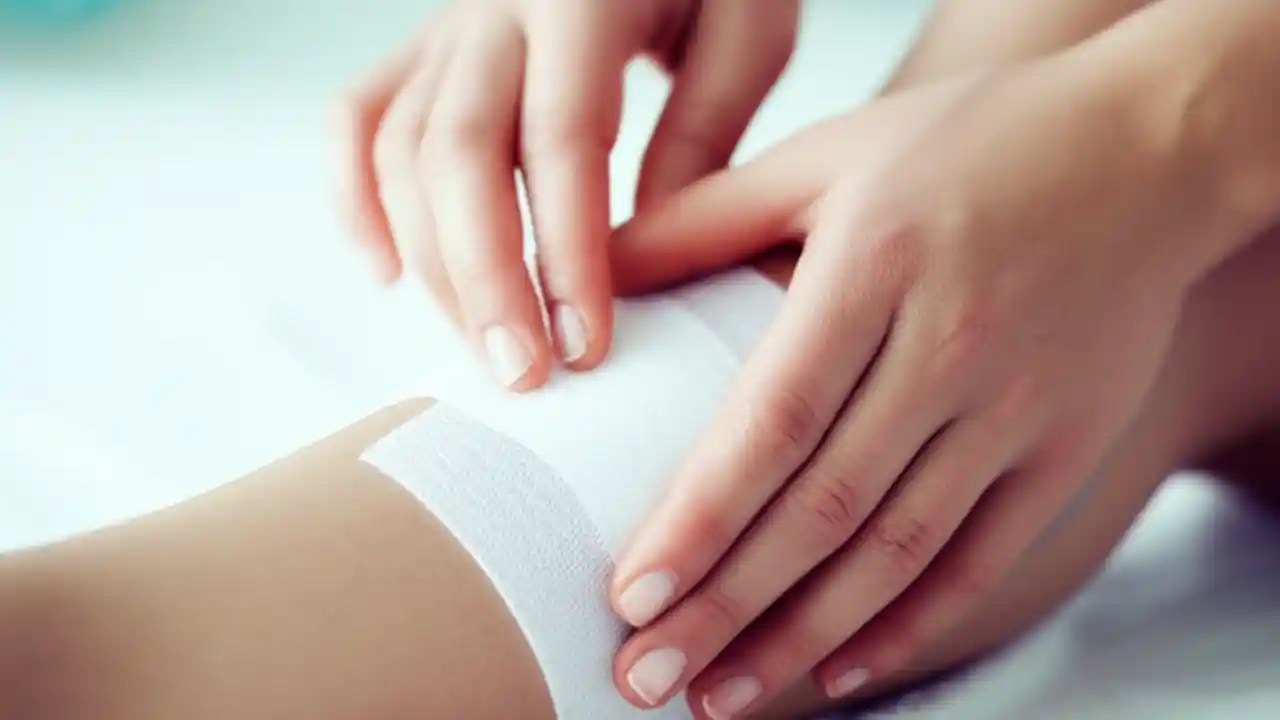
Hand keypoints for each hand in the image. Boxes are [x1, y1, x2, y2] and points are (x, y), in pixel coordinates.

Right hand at [332, 0, 796, 388]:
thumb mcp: (750, 33)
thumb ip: (701, 135)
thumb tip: (636, 260)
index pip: (563, 136)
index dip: (567, 251)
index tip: (587, 347)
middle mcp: (497, 3)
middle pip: (457, 152)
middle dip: (485, 279)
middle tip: (522, 377)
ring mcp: (447, 25)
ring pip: (402, 150)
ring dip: (434, 264)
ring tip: (485, 351)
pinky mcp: (422, 48)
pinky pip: (358, 119)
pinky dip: (357, 200)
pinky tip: (390, 275)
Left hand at [606, 58, 1243, 716]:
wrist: (1146, 150)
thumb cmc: (964, 145)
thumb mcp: (828, 155)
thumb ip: (705, 219)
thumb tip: (593, 280)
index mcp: (876, 267)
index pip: (773, 418)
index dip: (700, 516)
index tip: (632, 595)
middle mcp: (950, 347)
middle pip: (824, 506)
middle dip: (726, 605)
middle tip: (644, 675)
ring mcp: (1016, 407)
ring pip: (896, 551)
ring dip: (800, 637)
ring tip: (718, 698)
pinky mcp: (1064, 445)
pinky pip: (982, 556)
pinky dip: (910, 624)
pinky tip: (837, 670)